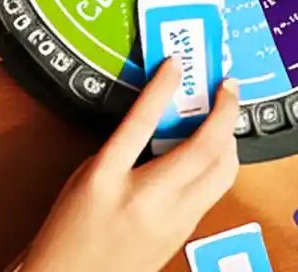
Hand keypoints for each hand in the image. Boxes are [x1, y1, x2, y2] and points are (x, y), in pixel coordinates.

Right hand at [23, 59, 240, 271]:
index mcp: (107, 180)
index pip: (140, 123)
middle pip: (206, 150)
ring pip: (223, 172)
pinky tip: (213, 150)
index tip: (176, 64)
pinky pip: (215, 190)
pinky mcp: (185, 233)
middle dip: (225, 111)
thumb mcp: (86, 178)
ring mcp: (173, 220)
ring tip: (223, 115)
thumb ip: (122, 149)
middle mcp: (146, 201)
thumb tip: (158, 120)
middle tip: (227, 86)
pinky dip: (220, 163)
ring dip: (229, 138)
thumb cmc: (68, 232)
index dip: (162, 88)